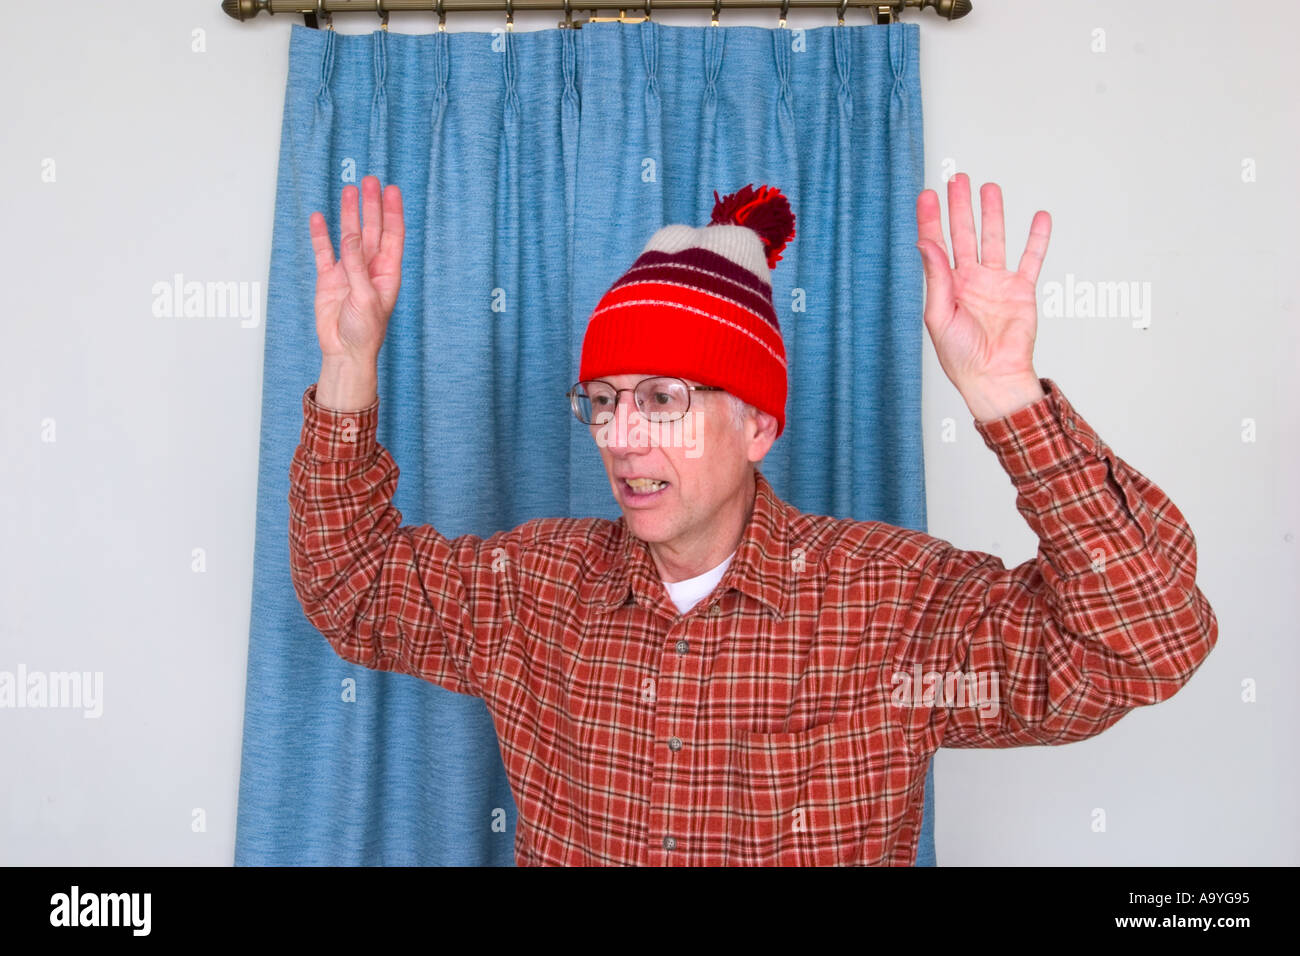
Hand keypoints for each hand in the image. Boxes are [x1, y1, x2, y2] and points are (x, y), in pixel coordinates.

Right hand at [309, 175, 404, 364]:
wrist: (344, 351)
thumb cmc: (364, 332)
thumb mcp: (366, 298)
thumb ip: (357, 267)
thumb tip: (349, 238)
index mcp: (387, 272)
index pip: (392, 235)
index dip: (392, 212)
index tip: (391, 190)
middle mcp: (369, 267)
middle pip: (371, 229)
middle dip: (371, 205)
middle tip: (370, 180)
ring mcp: (348, 271)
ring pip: (348, 235)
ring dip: (349, 213)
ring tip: (349, 190)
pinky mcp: (329, 278)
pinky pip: (324, 251)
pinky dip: (321, 235)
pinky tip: (319, 217)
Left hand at [915, 174, 1050, 420]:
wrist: (994, 377)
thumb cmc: (961, 356)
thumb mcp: (938, 315)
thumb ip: (936, 277)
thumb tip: (925, 243)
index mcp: (946, 286)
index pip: (936, 244)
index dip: (930, 219)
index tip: (927, 195)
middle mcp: (969, 280)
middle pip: (964, 234)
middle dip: (959, 206)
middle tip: (957, 180)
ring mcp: (996, 283)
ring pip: (994, 239)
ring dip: (992, 213)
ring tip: (989, 188)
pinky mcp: (1021, 290)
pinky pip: (1031, 258)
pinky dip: (1037, 238)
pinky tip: (1039, 217)